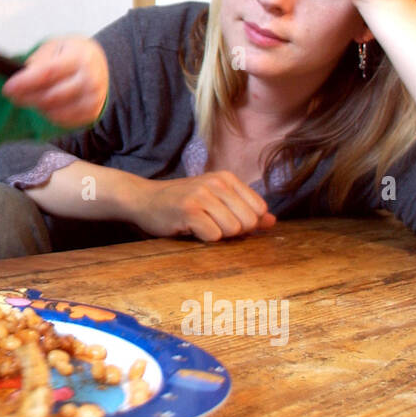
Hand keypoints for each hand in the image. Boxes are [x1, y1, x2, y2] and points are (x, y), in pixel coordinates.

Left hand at [1, 35, 107, 127]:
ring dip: (37, 107)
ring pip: (57, 112)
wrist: (98, 63)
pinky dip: (50, 115)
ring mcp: (94, 98)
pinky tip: (43, 106)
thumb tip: (20, 76)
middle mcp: (91, 78)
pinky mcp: (93, 112)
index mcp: (80, 57)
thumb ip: (39, 60)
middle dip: (27, 97)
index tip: (8, 87)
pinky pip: (64, 121)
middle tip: (12, 95)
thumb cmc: (73, 54)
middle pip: (51, 96)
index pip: (49, 72)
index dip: (26, 82)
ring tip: (28, 98)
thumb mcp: (56, 46)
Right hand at [130, 172, 275, 241]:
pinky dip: (203, 239)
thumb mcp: (215, 200)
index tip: (224, 220)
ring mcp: (202, 195)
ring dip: (216, 235)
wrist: (143, 199)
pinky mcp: (188, 210)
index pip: (259, 210)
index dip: (246, 223)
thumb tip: (272, 222)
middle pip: (248, 222)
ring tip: (199, 225)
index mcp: (227, 178)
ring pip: (232, 230)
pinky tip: (189, 229)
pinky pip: (213, 236)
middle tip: (210, 224)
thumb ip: (244, 209)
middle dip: (232, 231)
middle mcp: (216, 183)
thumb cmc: (181, 203)